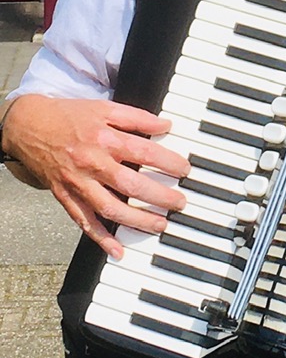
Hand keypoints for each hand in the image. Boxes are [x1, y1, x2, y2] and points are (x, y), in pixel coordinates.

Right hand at [2, 94, 189, 258]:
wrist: (29, 126)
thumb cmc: (69, 116)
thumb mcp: (104, 107)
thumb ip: (136, 117)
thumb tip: (165, 125)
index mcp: (104, 138)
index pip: (143, 152)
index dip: (167, 161)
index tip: (184, 169)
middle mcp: (92, 163)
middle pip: (130, 184)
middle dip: (159, 196)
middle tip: (180, 202)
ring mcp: (78, 183)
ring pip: (110, 208)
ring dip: (137, 220)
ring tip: (159, 225)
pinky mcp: (65, 197)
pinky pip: (84, 222)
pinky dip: (101, 238)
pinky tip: (118, 250)